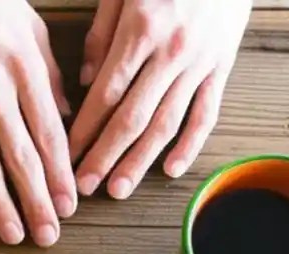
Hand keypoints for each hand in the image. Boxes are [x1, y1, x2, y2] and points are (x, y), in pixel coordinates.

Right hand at [0, 0, 76, 246]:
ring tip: (11, 234)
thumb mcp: (33, 30)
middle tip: (48, 236)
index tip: (70, 206)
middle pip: (21, 157)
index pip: (50, 135)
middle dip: (37, 201)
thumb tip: (65, 115)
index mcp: (26, 71)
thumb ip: (52, 75)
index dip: (61, 175)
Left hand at [68, 0, 250, 198]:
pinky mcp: (223, 65)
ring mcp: (201, 62)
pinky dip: (190, 144)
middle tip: (84, 187)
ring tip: (118, 188)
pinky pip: (206, 112)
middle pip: (133, 117)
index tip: (65, 155)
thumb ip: (101, 35)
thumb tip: (85, 83)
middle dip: (105, 156)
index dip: (84, 130)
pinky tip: (171, 170)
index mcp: (142, 29)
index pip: (105, 94)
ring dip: (141, 160)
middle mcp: (172, 51)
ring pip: (167, 122)